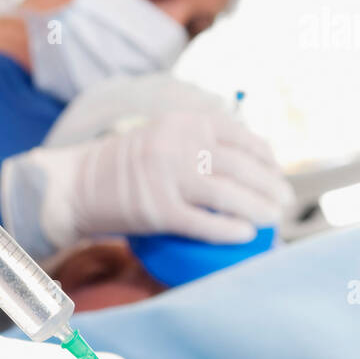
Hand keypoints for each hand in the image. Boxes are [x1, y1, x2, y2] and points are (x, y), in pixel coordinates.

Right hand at [2, 109, 291, 254]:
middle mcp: (179, 145)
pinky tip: (246, 236)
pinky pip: (204, 223)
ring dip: (260, 210)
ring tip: (273, 221)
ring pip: (229, 196)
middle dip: (272, 187)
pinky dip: (230, 230)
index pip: (240, 137)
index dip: (267, 157)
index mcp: (184, 123)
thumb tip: (244, 163)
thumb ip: (195, 142)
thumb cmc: (122, 166)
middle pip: (242, 168)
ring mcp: (168, 178)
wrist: (76, 184)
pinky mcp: (158, 211)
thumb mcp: (160, 137)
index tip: (276, 173)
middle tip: (284, 204)